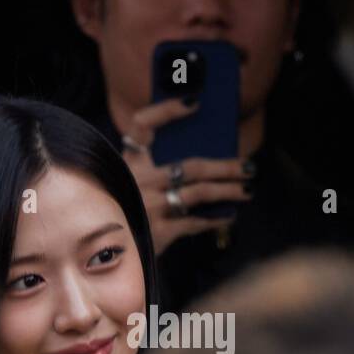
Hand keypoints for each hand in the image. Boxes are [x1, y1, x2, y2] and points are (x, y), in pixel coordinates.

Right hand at [119, 97, 252, 255]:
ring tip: (247, 189)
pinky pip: (196, 222)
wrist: (105, 251)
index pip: (143, 124)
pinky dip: (216, 218)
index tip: (194, 101)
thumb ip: (152, 168)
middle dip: (225, 166)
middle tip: (248, 166)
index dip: (167, 110)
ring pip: (199, 193)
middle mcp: (137, 180)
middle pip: (191, 166)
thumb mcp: (129, 182)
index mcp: (128, 161)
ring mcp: (148, 205)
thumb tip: (205, 161)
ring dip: (228, 191)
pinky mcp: (158, 231)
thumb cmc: (125, 210)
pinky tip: (230, 214)